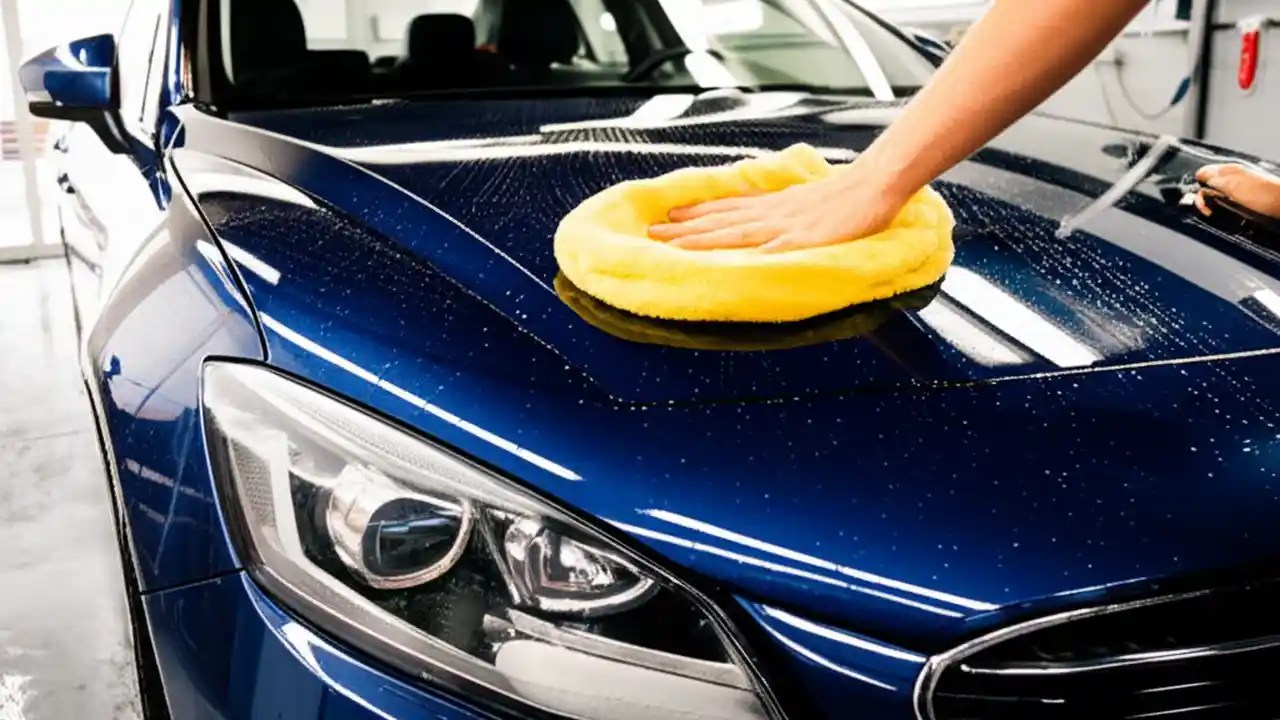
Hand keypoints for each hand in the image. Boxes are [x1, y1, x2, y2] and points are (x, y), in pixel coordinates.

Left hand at [647, 168, 911, 252]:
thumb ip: (778, 209)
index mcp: (771, 205)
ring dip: (704, 239)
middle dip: (685, 228)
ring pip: (736, 232)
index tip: (665, 216)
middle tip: (653, 233)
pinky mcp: (806, 238)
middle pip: (721, 220)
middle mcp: (772, 213)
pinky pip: (776, 248)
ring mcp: (786, 225)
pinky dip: (754, 253)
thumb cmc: (842, 196)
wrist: (874, 185)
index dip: (694, 213)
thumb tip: (755, 217)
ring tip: (676, 245)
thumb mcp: (801, 201)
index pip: (724, 208)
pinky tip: (734, 261)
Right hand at [1194, 163, 1279, 218]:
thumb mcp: (1232, 185)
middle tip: (1209, 209)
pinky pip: (1227, 201)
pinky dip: (1224, 208)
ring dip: (1214, 205)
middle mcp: (1232, 176)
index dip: (1197, 186)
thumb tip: (1198, 174)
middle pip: (1209, 185)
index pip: (1203, 173)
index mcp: (1228, 169)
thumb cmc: (1262, 194)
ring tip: (1218, 212)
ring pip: (1217, 195)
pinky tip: (1229, 212)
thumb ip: (1213, 178)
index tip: (1200, 199)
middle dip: (1205, 198)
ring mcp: (1238, 187)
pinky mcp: (1244, 197)